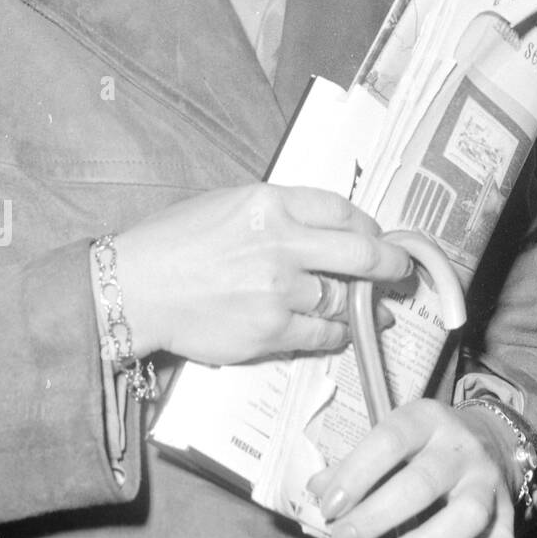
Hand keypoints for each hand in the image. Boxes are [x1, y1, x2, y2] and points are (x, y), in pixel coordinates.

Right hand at [112, 184, 411, 363]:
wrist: (134, 288)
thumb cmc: (176, 240)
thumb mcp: (231, 202)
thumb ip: (281, 211)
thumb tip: (328, 226)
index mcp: (273, 203)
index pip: (343, 210)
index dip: (368, 227)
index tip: (377, 238)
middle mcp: (282, 243)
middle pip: (362, 253)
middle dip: (393, 265)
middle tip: (402, 272)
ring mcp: (279, 290)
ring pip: (343, 299)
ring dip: (366, 307)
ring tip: (376, 310)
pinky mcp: (270, 331)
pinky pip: (321, 335)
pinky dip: (336, 334)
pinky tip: (342, 332)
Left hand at [307, 398, 520, 537]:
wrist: (493, 437)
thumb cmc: (426, 446)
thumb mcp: (394, 438)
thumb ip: (355, 463)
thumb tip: (317, 488)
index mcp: (428, 420)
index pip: (391, 438)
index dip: (358, 473)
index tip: (329, 506)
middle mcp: (462, 448)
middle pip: (424, 481)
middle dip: (378, 515)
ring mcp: (488, 482)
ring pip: (468, 515)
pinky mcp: (508, 516)